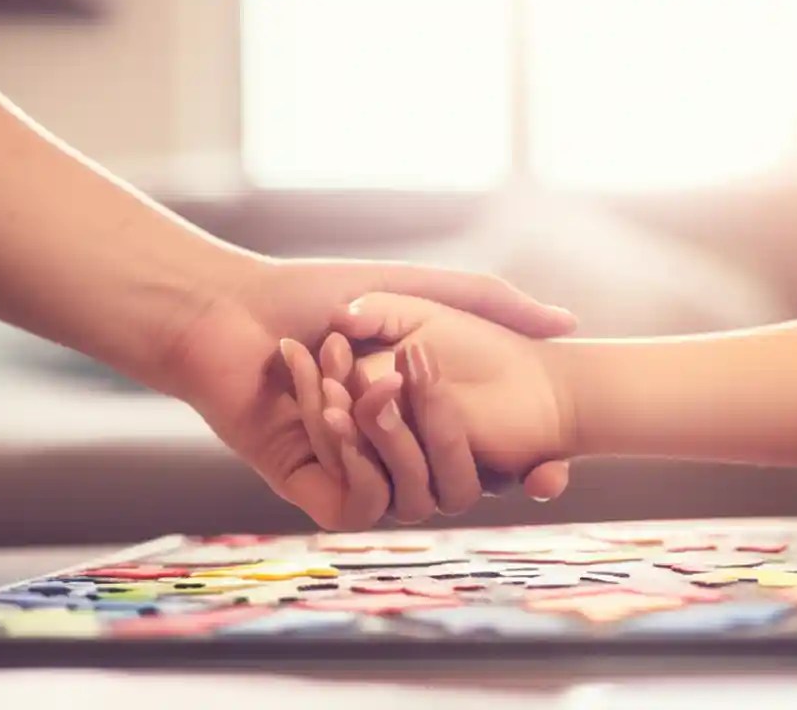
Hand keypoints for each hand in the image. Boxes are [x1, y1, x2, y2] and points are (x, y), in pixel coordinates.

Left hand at [157, 256, 574, 530]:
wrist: (229, 313)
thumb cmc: (315, 294)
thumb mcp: (421, 288)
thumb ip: (494, 302)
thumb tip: (567, 323)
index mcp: (423, 414)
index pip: (489, 454)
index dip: (525, 464)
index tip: (548, 464)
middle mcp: (395, 450)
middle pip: (456, 482)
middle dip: (440, 431)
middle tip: (406, 375)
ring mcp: (357, 474)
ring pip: (411, 495)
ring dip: (390, 439)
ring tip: (353, 380)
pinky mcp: (315, 491)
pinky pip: (361, 506)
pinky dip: (357, 462)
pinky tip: (335, 411)